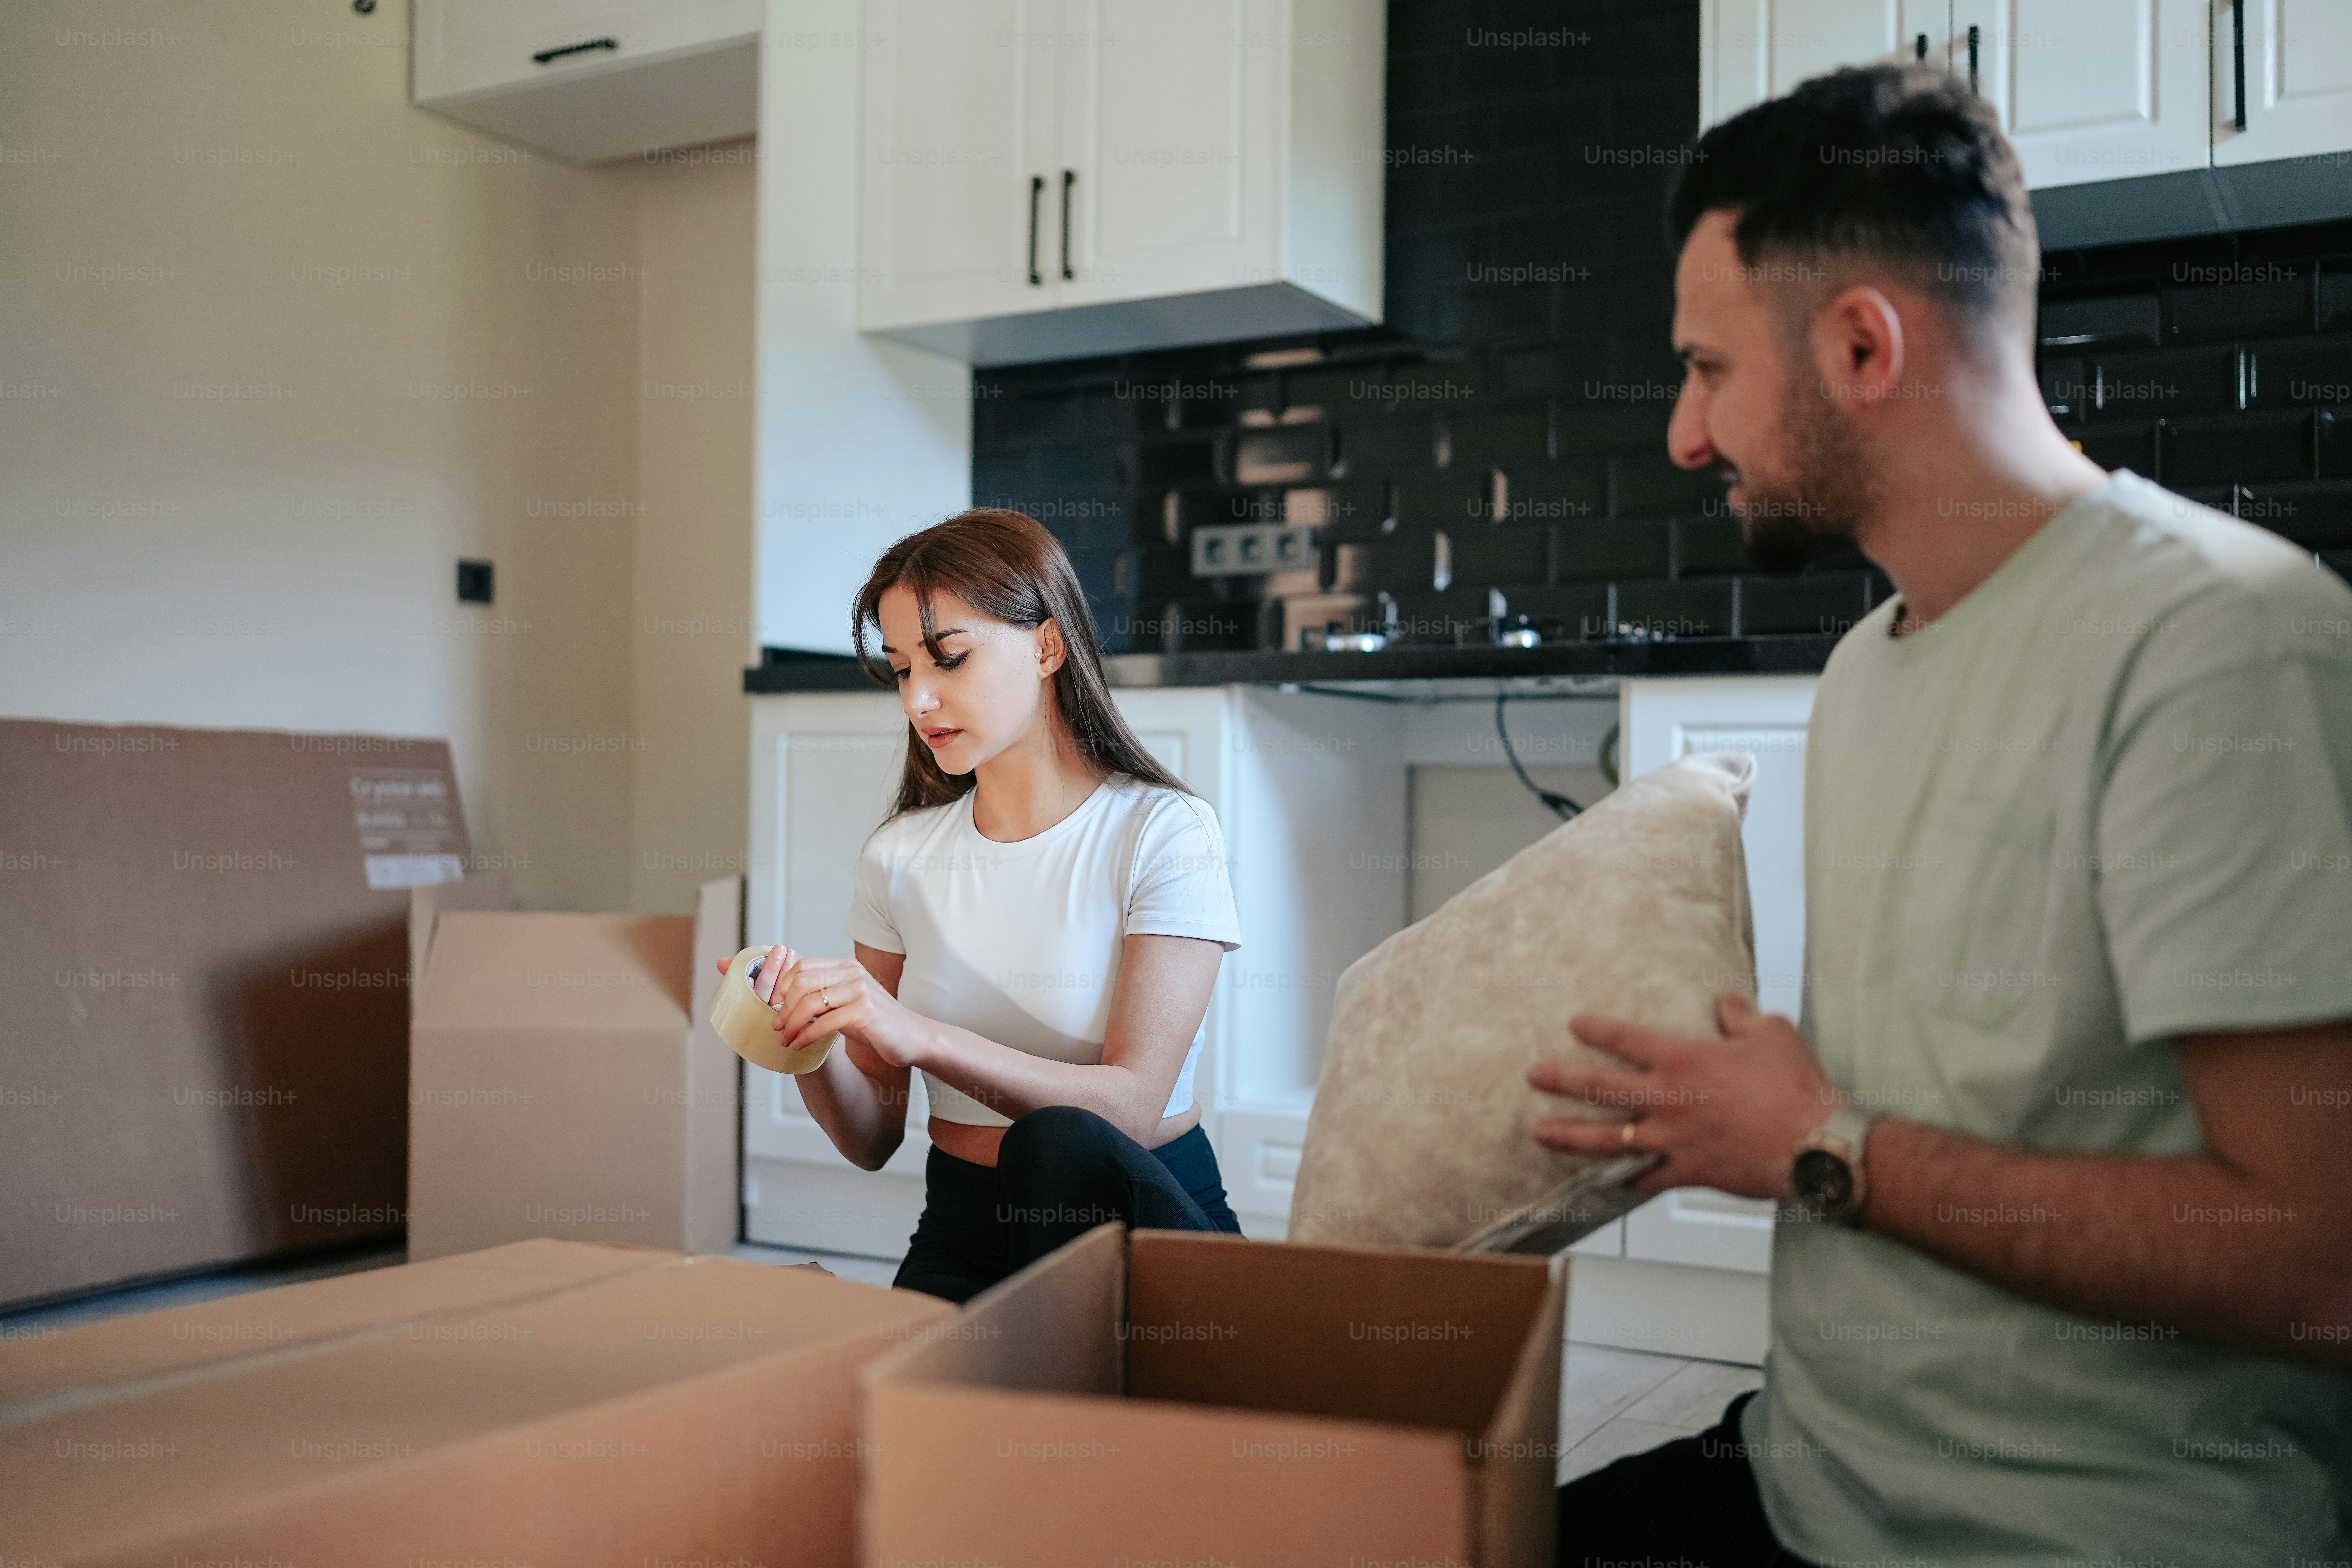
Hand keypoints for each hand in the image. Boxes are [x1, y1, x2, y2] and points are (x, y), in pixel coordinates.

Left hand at [716, 945, 929, 1069]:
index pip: (802, 966)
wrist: (911, 1037)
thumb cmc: (874, 1022)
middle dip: (783, 1006)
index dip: (781, 985)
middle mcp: (852, 972)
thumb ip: (823, 994)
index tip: (772, 1006)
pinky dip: (806, 1036)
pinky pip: (825, 1022)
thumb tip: (786, 999)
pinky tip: (799, 1046)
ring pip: (811, 1001)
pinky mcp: (865, 1012)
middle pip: (802, 981)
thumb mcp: (846, 1001)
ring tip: (785, 1038)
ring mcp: (859, 990)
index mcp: (845, 966)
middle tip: (775, 1026)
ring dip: (791, 1023)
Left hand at [1525, 994, 1833, 1200]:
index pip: (1627, 1038)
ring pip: (1609, 1138)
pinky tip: (1606, 1184)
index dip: (1598, 1029)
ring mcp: (1673, 1139)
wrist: (1814, 1145)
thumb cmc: (1795, 1088)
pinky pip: (1647, 1179)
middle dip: (1562, 1080)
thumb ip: (1740, 1016)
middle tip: (1534, 1076)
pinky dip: (1626, 1182)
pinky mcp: (1688, 1171)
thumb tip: (1724, 1004)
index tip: (1575, 1023)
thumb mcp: (1771, 1033)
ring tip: (1539, 1133)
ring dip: (1570, 1136)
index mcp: (1684, 1060)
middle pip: (1600, 1088)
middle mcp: (1668, 1099)